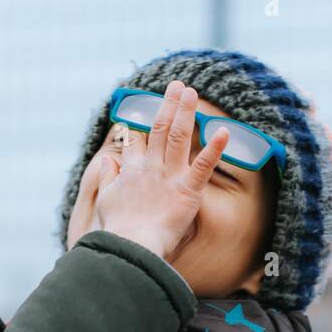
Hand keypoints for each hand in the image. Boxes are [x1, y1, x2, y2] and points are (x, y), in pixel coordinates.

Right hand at [68, 80, 229, 262]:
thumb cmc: (118, 230)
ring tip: (191, 91)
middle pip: (159, 128)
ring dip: (185, 112)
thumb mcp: (106, 200)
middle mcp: (150, 167)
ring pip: (177, 136)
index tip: (147, 108)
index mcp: (131, 170)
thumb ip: (108, 178)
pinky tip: (225, 131)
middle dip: (168, 104)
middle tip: (178, 85)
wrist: (131, 246)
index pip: (137, 138)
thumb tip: (107, 160)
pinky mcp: (188, 190)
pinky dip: (215, 148)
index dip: (142, 121)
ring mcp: (169, 176)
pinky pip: (204, 165)